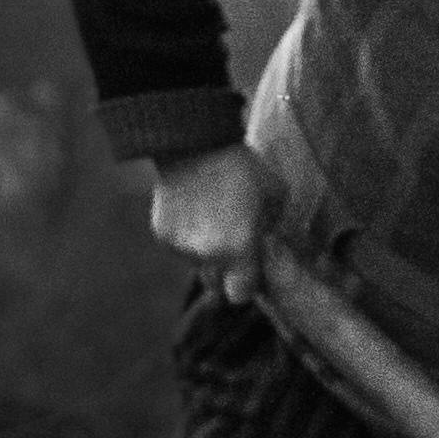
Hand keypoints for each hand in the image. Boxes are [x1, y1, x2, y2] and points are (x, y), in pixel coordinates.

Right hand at [145, 143, 266, 301]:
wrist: (195, 143)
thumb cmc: (242, 167)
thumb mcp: (275, 194)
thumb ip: (275, 227)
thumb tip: (271, 244)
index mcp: (239, 249)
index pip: (241, 294)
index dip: (247, 284)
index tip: (251, 268)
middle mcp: (207, 255)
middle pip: (216, 286)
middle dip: (226, 273)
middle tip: (234, 246)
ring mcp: (181, 247)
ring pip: (197, 265)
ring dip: (207, 253)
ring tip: (214, 219)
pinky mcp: (163, 236)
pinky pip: (180, 249)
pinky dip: (188, 238)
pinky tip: (195, 211)